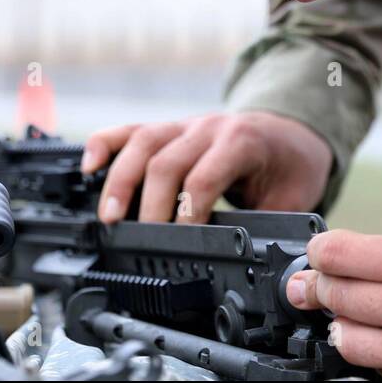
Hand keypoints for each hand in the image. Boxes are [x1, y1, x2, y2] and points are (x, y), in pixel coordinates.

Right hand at [80, 111, 332, 223]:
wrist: (293, 130)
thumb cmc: (290, 164)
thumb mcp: (292, 196)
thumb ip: (267, 222)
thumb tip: (246, 257)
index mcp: (241, 142)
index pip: (203, 177)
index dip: (187, 212)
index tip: (181, 241)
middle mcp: (208, 128)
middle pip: (165, 162)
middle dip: (149, 206)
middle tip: (141, 241)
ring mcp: (186, 125)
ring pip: (142, 143)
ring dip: (120, 182)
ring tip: (108, 218)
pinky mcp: (170, 128)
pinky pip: (130, 129)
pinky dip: (105, 145)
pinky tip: (89, 166)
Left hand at [286, 229, 381, 379]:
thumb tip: (335, 260)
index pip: (340, 254)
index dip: (321, 252)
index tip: (320, 254)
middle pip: (336, 294)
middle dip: (321, 287)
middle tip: (320, 285)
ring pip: (344, 337)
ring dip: (342, 324)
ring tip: (355, 315)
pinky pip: (373, 368)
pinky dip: (373, 353)